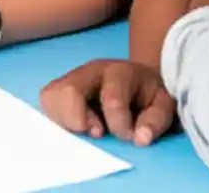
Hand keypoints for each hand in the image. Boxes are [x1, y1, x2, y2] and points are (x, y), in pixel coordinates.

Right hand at [40, 59, 175, 145]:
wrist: (136, 79)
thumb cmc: (147, 96)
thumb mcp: (163, 105)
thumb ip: (155, 120)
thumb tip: (140, 139)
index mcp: (119, 72)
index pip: (112, 99)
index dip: (120, 125)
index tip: (129, 136)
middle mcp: (90, 70)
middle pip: (68, 91)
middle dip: (79, 120)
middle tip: (97, 133)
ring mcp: (71, 77)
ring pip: (50, 96)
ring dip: (65, 120)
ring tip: (85, 128)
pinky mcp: (58, 88)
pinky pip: (46, 101)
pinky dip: (56, 118)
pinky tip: (74, 124)